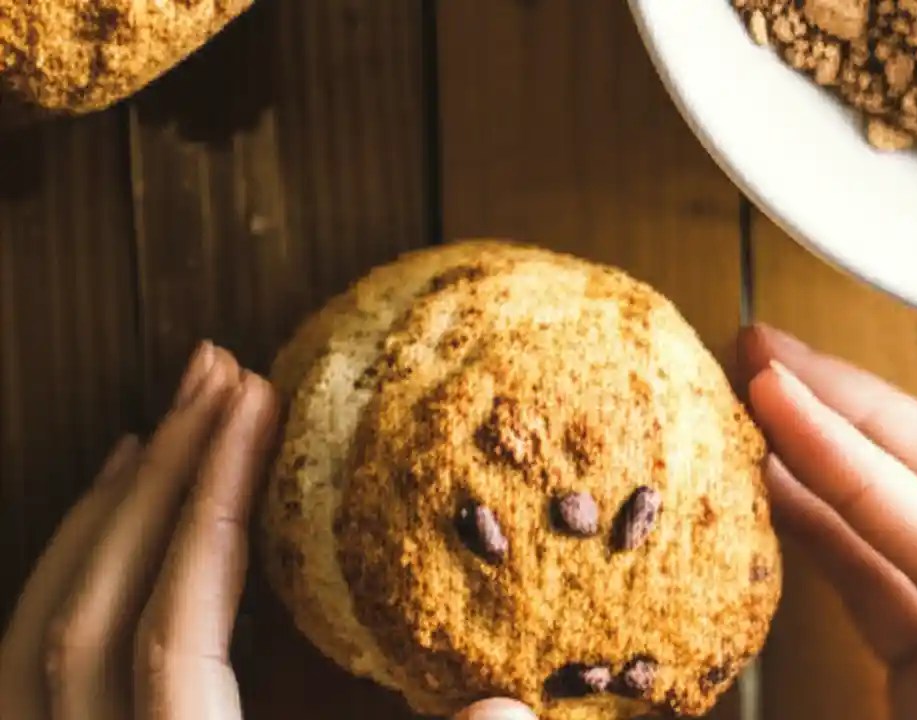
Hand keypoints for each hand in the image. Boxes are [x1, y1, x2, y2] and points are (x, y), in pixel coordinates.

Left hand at [0, 343, 533, 719]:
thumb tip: (513, 706)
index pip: (175, 625)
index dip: (214, 505)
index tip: (255, 405)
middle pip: (99, 605)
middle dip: (166, 475)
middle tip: (217, 373)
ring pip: (44, 627)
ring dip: (105, 511)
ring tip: (163, 421)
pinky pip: (31, 662)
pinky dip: (64, 572)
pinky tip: (107, 520)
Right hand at [739, 324, 916, 719]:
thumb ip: (814, 718)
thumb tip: (693, 676)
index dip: (853, 464)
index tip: (773, 394)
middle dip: (858, 408)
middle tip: (767, 355)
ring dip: (837, 451)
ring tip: (762, 398)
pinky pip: (890, 571)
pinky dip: (828, 519)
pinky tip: (774, 488)